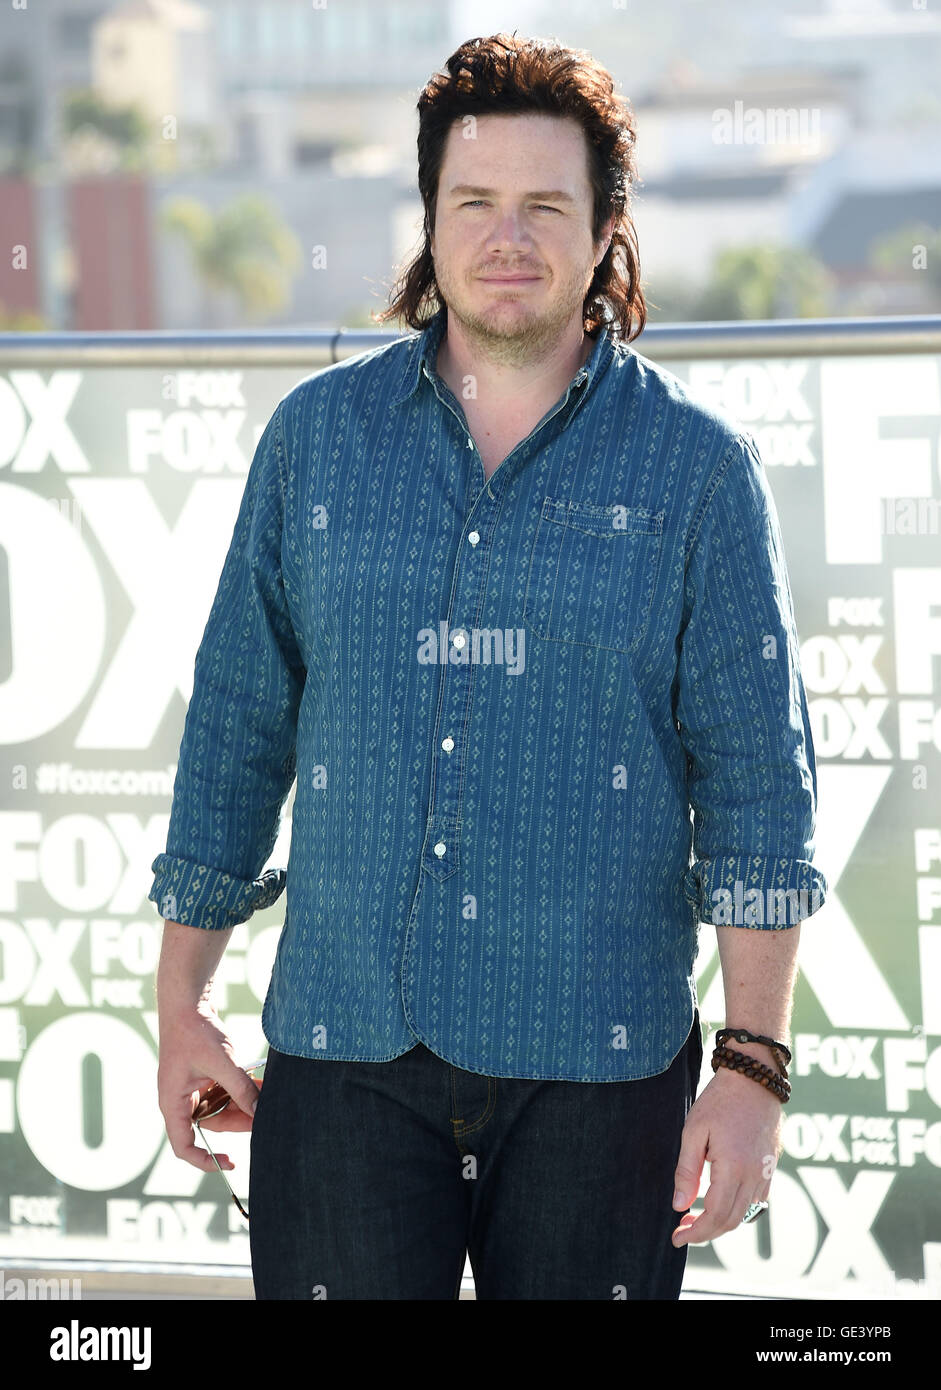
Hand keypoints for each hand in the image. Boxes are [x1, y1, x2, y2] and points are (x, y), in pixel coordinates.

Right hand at [157, 1000, 261, 1174]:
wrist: (187, 1001)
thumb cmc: (194, 1030)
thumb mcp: (221, 1061)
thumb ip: (239, 1087)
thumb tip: (259, 1110)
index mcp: (174, 1102)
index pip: (183, 1145)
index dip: (204, 1160)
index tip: (228, 1162)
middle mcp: (182, 1099)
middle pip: (212, 1124)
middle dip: (240, 1121)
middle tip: (265, 1118)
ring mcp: (194, 1087)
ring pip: (222, 1107)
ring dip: (244, 1103)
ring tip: (268, 1096)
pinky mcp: (205, 1075)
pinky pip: (225, 1090)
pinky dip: (242, 1089)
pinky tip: (262, 1084)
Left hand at [670, 1067, 782, 1245]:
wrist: (754, 1078)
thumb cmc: (719, 1100)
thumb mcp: (694, 1131)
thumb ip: (687, 1170)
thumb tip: (679, 1205)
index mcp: (734, 1167)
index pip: (715, 1215)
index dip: (695, 1232)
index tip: (676, 1237)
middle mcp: (754, 1175)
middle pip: (731, 1221)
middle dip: (705, 1233)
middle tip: (682, 1231)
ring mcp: (765, 1172)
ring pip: (744, 1213)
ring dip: (721, 1223)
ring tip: (696, 1219)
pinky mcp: (770, 1167)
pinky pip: (756, 1200)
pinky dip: (737, 1209)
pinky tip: (719, 1201)